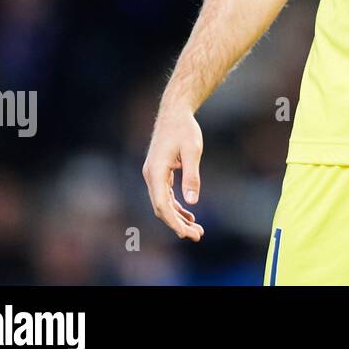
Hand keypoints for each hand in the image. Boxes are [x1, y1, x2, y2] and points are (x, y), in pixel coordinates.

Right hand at [142, 103, 204, 240]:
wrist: (174, 113)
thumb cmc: (184, 129)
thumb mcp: (193, 151)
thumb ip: (191, 176)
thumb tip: (192, 202)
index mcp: (156, 172)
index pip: (161, 204)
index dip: (173, 221)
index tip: (186, 233)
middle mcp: (150, 176)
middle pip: (161, 208)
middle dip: (178, 224)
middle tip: (198, 235)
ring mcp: (153, 175)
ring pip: (163, 203)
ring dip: (178, 217)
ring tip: (196, 229)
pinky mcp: (159, 173)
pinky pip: (165, 195)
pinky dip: (176, 206)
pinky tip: (189, 214)